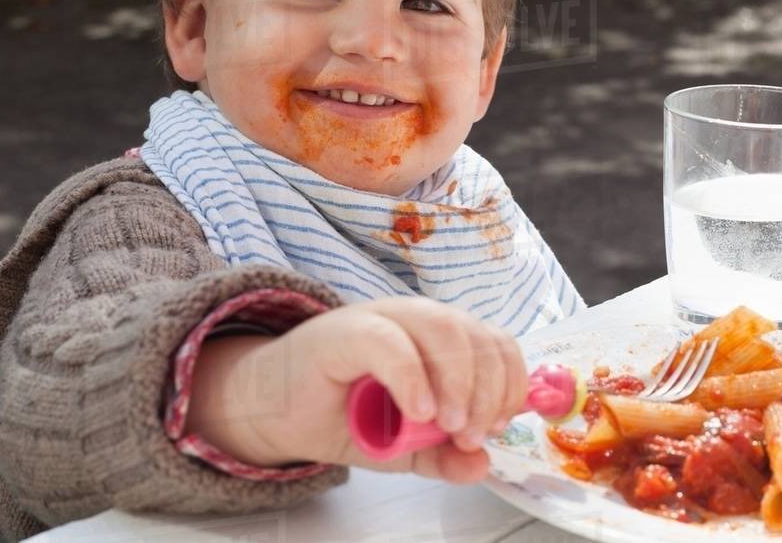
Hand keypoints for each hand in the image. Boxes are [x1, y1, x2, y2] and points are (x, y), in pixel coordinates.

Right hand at [186, 297, 527, 482]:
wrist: (274, 412)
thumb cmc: (341, 418)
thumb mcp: (402, 448)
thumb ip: (442, 455)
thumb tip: (481, 463)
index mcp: (439, 340)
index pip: (494, 343)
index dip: (508, 383)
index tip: (498, 426)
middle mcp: (415, 319)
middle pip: (475, 334)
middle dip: (488, 388)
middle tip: (473, 434)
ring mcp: (380, 318)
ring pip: (442, 327)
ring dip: (457, 382)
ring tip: (450, 426)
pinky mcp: (342, 330)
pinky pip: (387, 341)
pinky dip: (411, 377)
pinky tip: (418, 410)